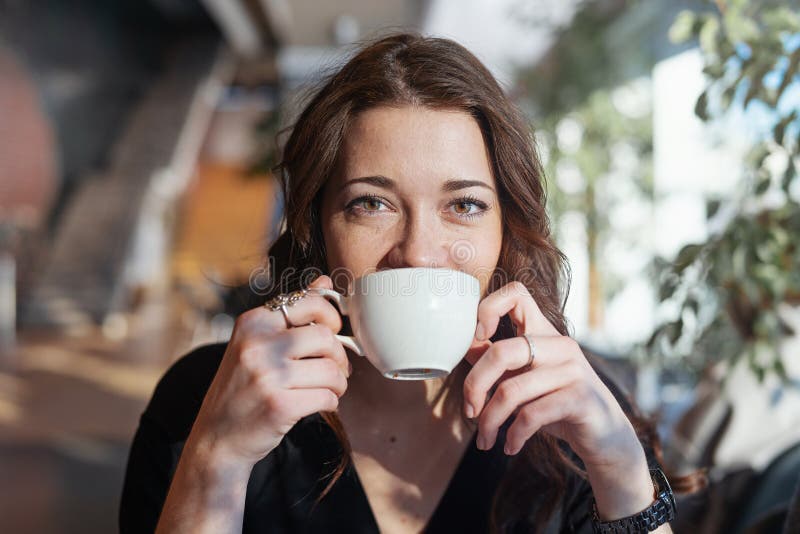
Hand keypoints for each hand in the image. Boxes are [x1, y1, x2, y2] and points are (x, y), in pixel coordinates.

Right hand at [187, 275, 350, 467]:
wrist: (217, 438)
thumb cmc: (242, 388)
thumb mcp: (257, 343)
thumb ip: (291, 313)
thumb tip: (325, 282)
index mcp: (253, 322)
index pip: (310, 303)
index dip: (331, 317)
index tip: (332, 332)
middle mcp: (257, 344)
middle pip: (326, 336)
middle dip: (339, 355)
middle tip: (335, 369)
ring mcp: (267, 375)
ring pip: (331, 369)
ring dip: (338, 383)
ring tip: (329, 388)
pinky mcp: (279, 406)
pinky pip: (328, 397)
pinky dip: (331, 402)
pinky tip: (318, 404)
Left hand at [462, 281, 644, 471]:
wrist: (604, 436)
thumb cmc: (556, 403)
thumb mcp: (523, 379)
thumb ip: (497, 361)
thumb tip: (465, 347)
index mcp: (543, 332)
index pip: (516, 293)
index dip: (488, 308)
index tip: (477, 339)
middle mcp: (559, 344)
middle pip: (502, 352)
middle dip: (475, 385)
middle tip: (469, 411)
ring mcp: (572, 369)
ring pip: (512, 390)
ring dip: (490, 420)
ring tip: (485, 440)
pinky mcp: (580, 398)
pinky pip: (532, 414)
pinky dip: (514, 435)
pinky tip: (510, 446)